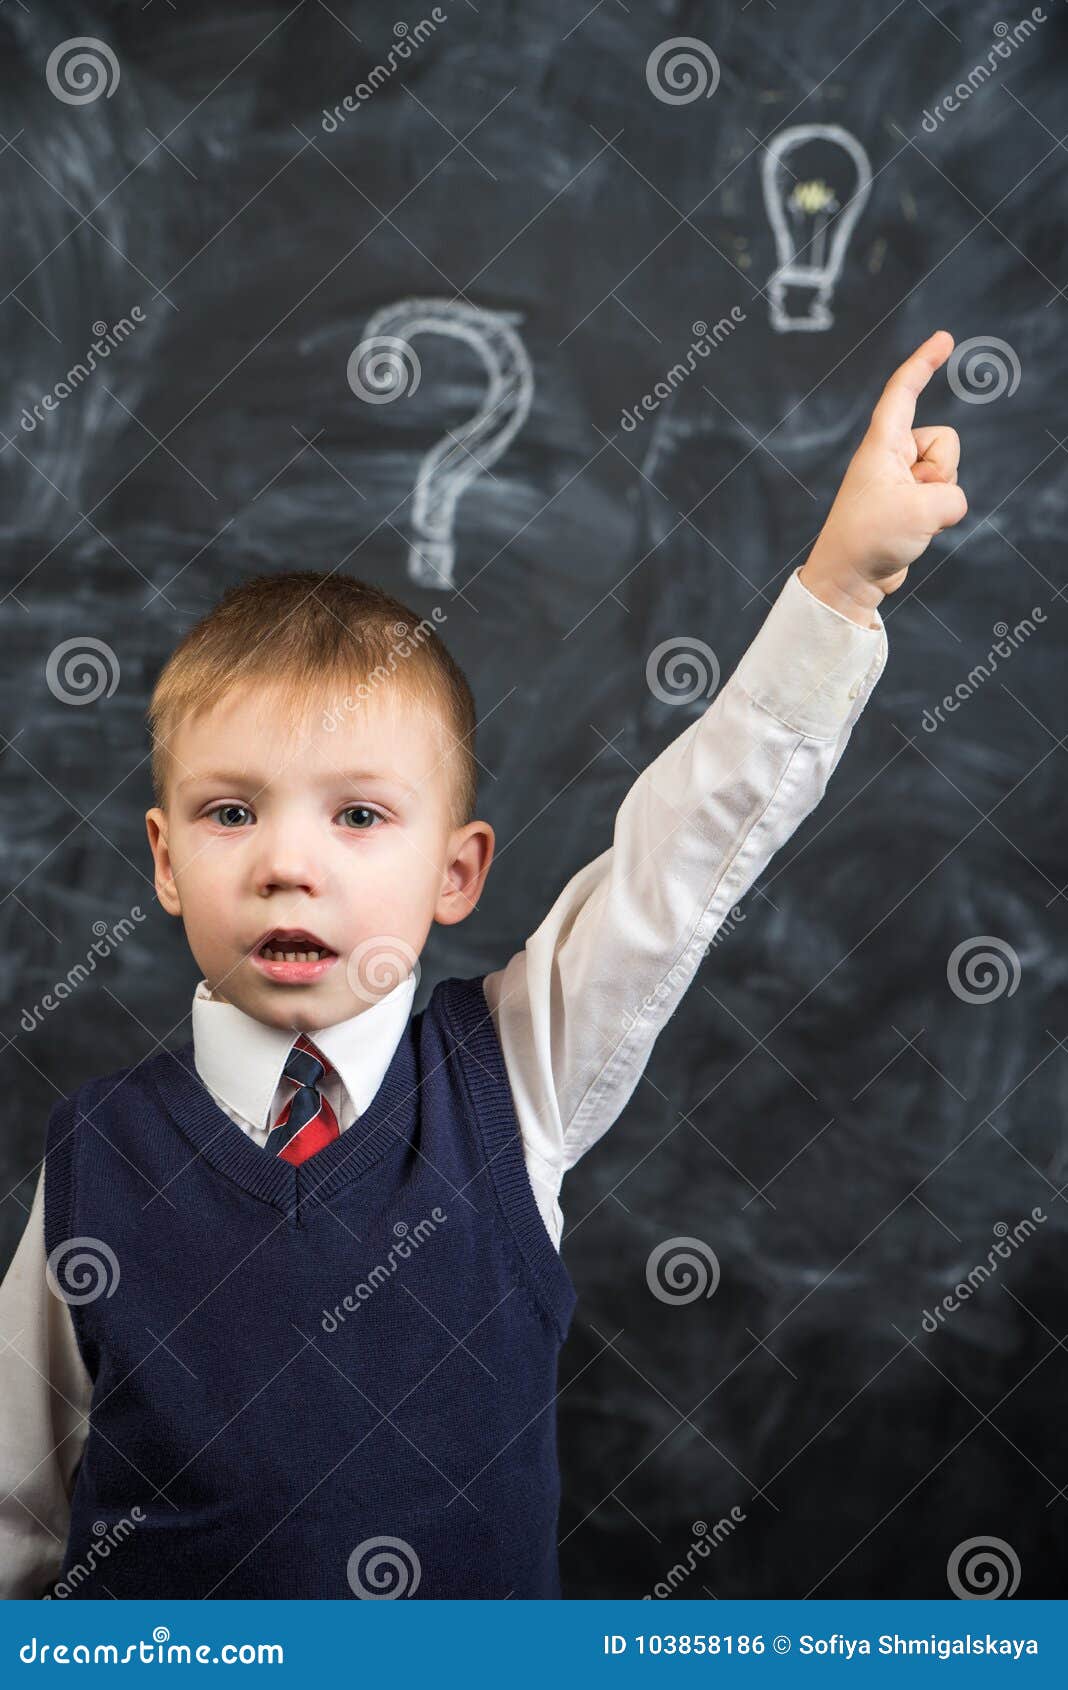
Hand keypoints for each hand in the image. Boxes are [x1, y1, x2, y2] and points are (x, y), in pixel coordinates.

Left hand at [800, 330, 967, 623]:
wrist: (848, 579)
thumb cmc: (870, 540)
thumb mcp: (921, 513)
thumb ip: (950, 496)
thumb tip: (947, 504)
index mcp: (881, 445)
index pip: (903, 392)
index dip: (923, 363)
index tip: (943, 339)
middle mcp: (892, 457)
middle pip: (945, 440)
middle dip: (943, 470)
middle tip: (907, 502)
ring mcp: (902, 481)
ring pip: (949, 472)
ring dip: (939, 498)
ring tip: (905, 521)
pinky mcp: (909, 504)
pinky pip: (944, 497)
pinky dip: (937, 517)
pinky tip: (910, 534)